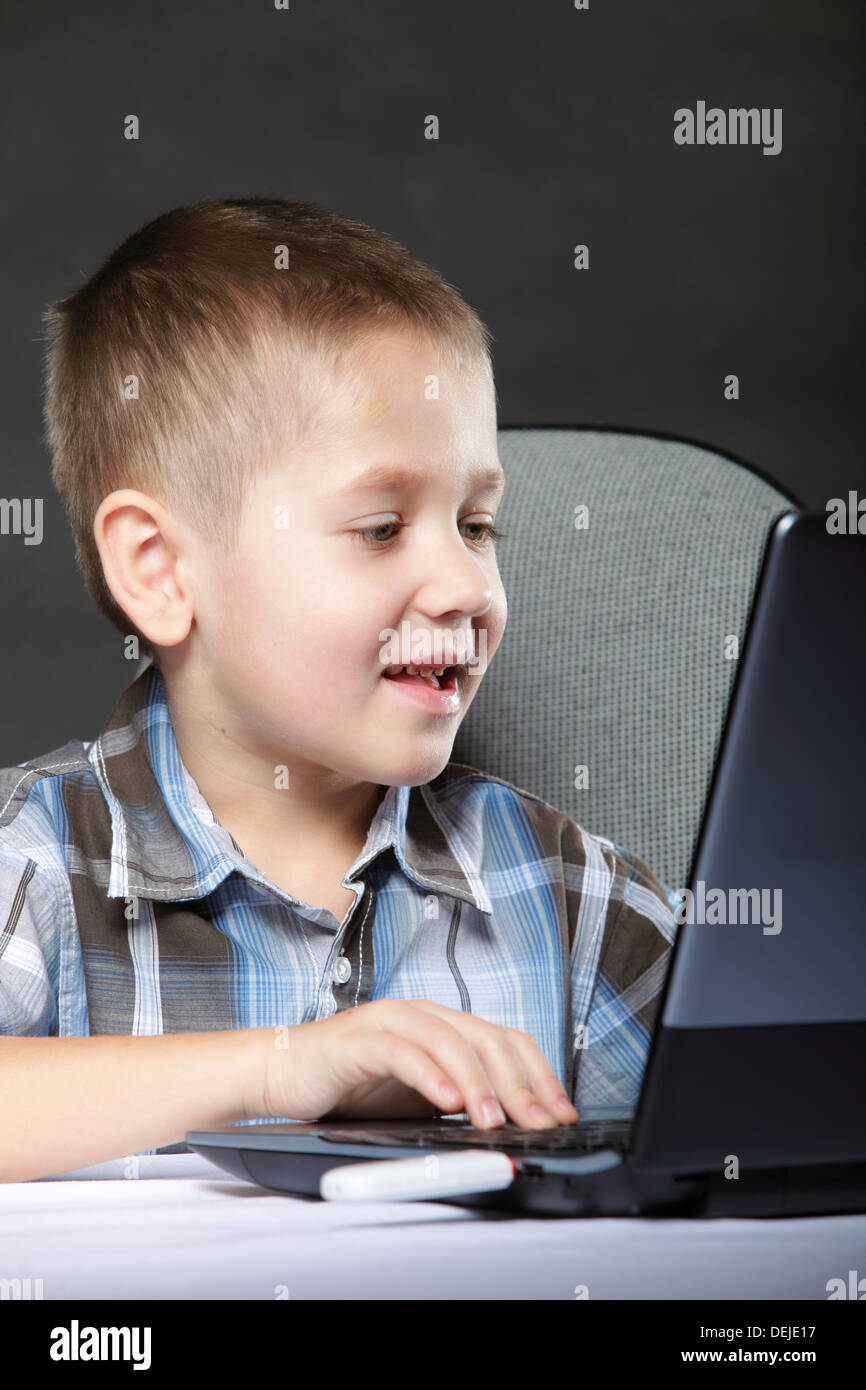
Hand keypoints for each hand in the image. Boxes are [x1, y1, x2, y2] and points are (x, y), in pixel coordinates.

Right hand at [256, 998, 579, 1130]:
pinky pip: (403, 1052)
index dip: (539, 1076)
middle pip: (487, 1040)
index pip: (506, 1041)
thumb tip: (512, 1128)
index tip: (561, 1113)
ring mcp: (391, 1023)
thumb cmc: (349, 1085)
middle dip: (519, 1085)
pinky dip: (429, 1076)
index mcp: (443, 1026)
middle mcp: (422, 1016)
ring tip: (495, 1120)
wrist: (282, 1074)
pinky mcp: (360, 1039)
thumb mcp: (417, 1098)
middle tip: (539, 1122)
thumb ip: (459, 1102)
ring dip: (479, 1084)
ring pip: (451, 1042)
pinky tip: (446, 1101)